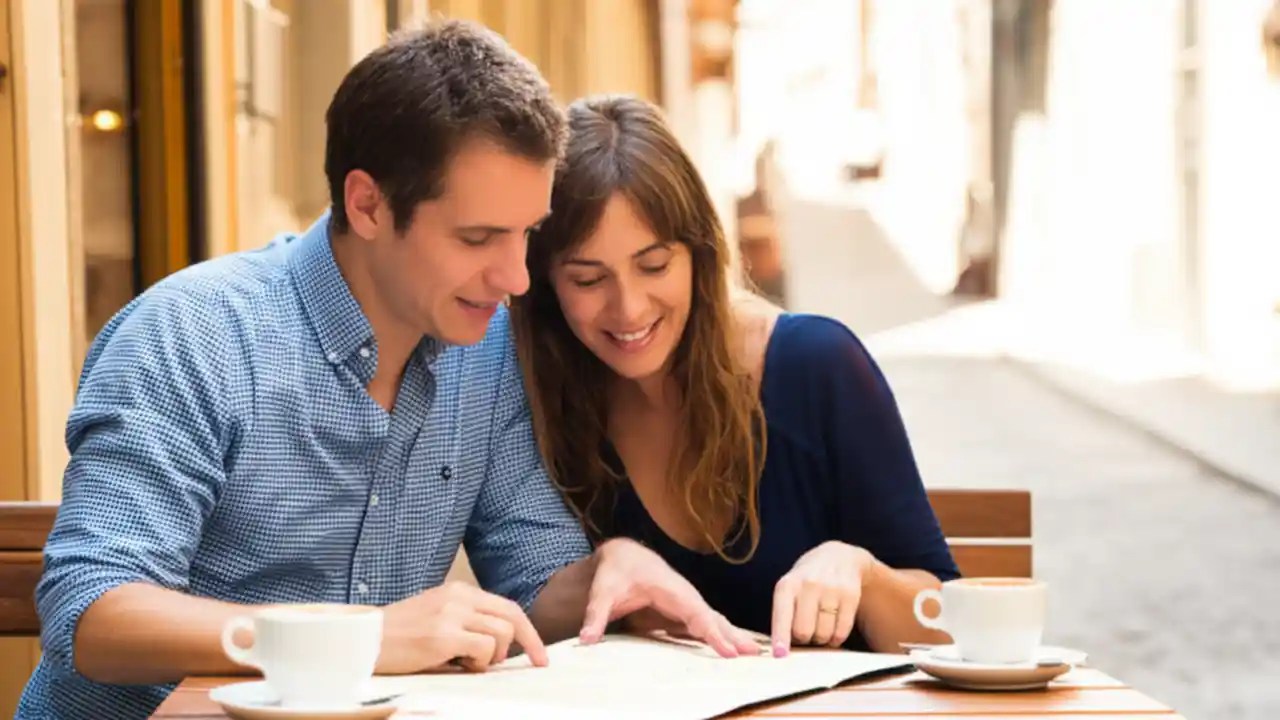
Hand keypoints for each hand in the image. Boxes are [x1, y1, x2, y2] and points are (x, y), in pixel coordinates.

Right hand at [377, 582, 547, 672]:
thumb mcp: (439, 617)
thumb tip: (504, 644)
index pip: (508, 607)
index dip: (529, 632)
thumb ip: (469, 622)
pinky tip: (458, 664)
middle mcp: (459, 597)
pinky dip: (479, 661)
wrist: (366, 639)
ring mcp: (452, 614)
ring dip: (492, 656)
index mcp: (459, 591)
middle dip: (525, 645)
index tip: (541, 656)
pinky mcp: (444, 635)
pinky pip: (483, 648)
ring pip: (501, 635)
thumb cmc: (401, 635)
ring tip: (467, 661)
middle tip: (520, 665)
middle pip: (512, 618)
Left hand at [577, 538, 760, 657]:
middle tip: (757, 655)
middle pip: (714, 618)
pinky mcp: (684, 613)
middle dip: (735, 636)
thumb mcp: (602, 590)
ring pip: (715, 622)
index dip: (713, 634)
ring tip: (756, 654)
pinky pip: (707, 626)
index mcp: (671, 589)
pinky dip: (723, 637)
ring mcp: (687, 605)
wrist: (623, 556)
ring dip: (735, 637)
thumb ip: (596, 614)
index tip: (729, 652)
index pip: (696, 614)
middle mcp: (685, 597)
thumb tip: (587, 639)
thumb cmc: (617, 570)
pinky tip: (735, 650)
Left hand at [771, 541, 874, 656]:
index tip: (780, 655)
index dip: (781, 637)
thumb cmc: (806, 581)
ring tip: (820, 624)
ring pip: (823, 634)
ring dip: (820, 638)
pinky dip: (836, 638)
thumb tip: (781, 651)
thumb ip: (783, 614)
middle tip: (806, 630)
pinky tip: (833, 627)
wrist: (838, 558)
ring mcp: (831, 589)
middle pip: (803, 631)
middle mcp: (808, 585)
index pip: (782, 615)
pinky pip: (841, 632)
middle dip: (803, 639)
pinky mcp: (850, 596)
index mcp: (787, 585)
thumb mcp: (789, 588)